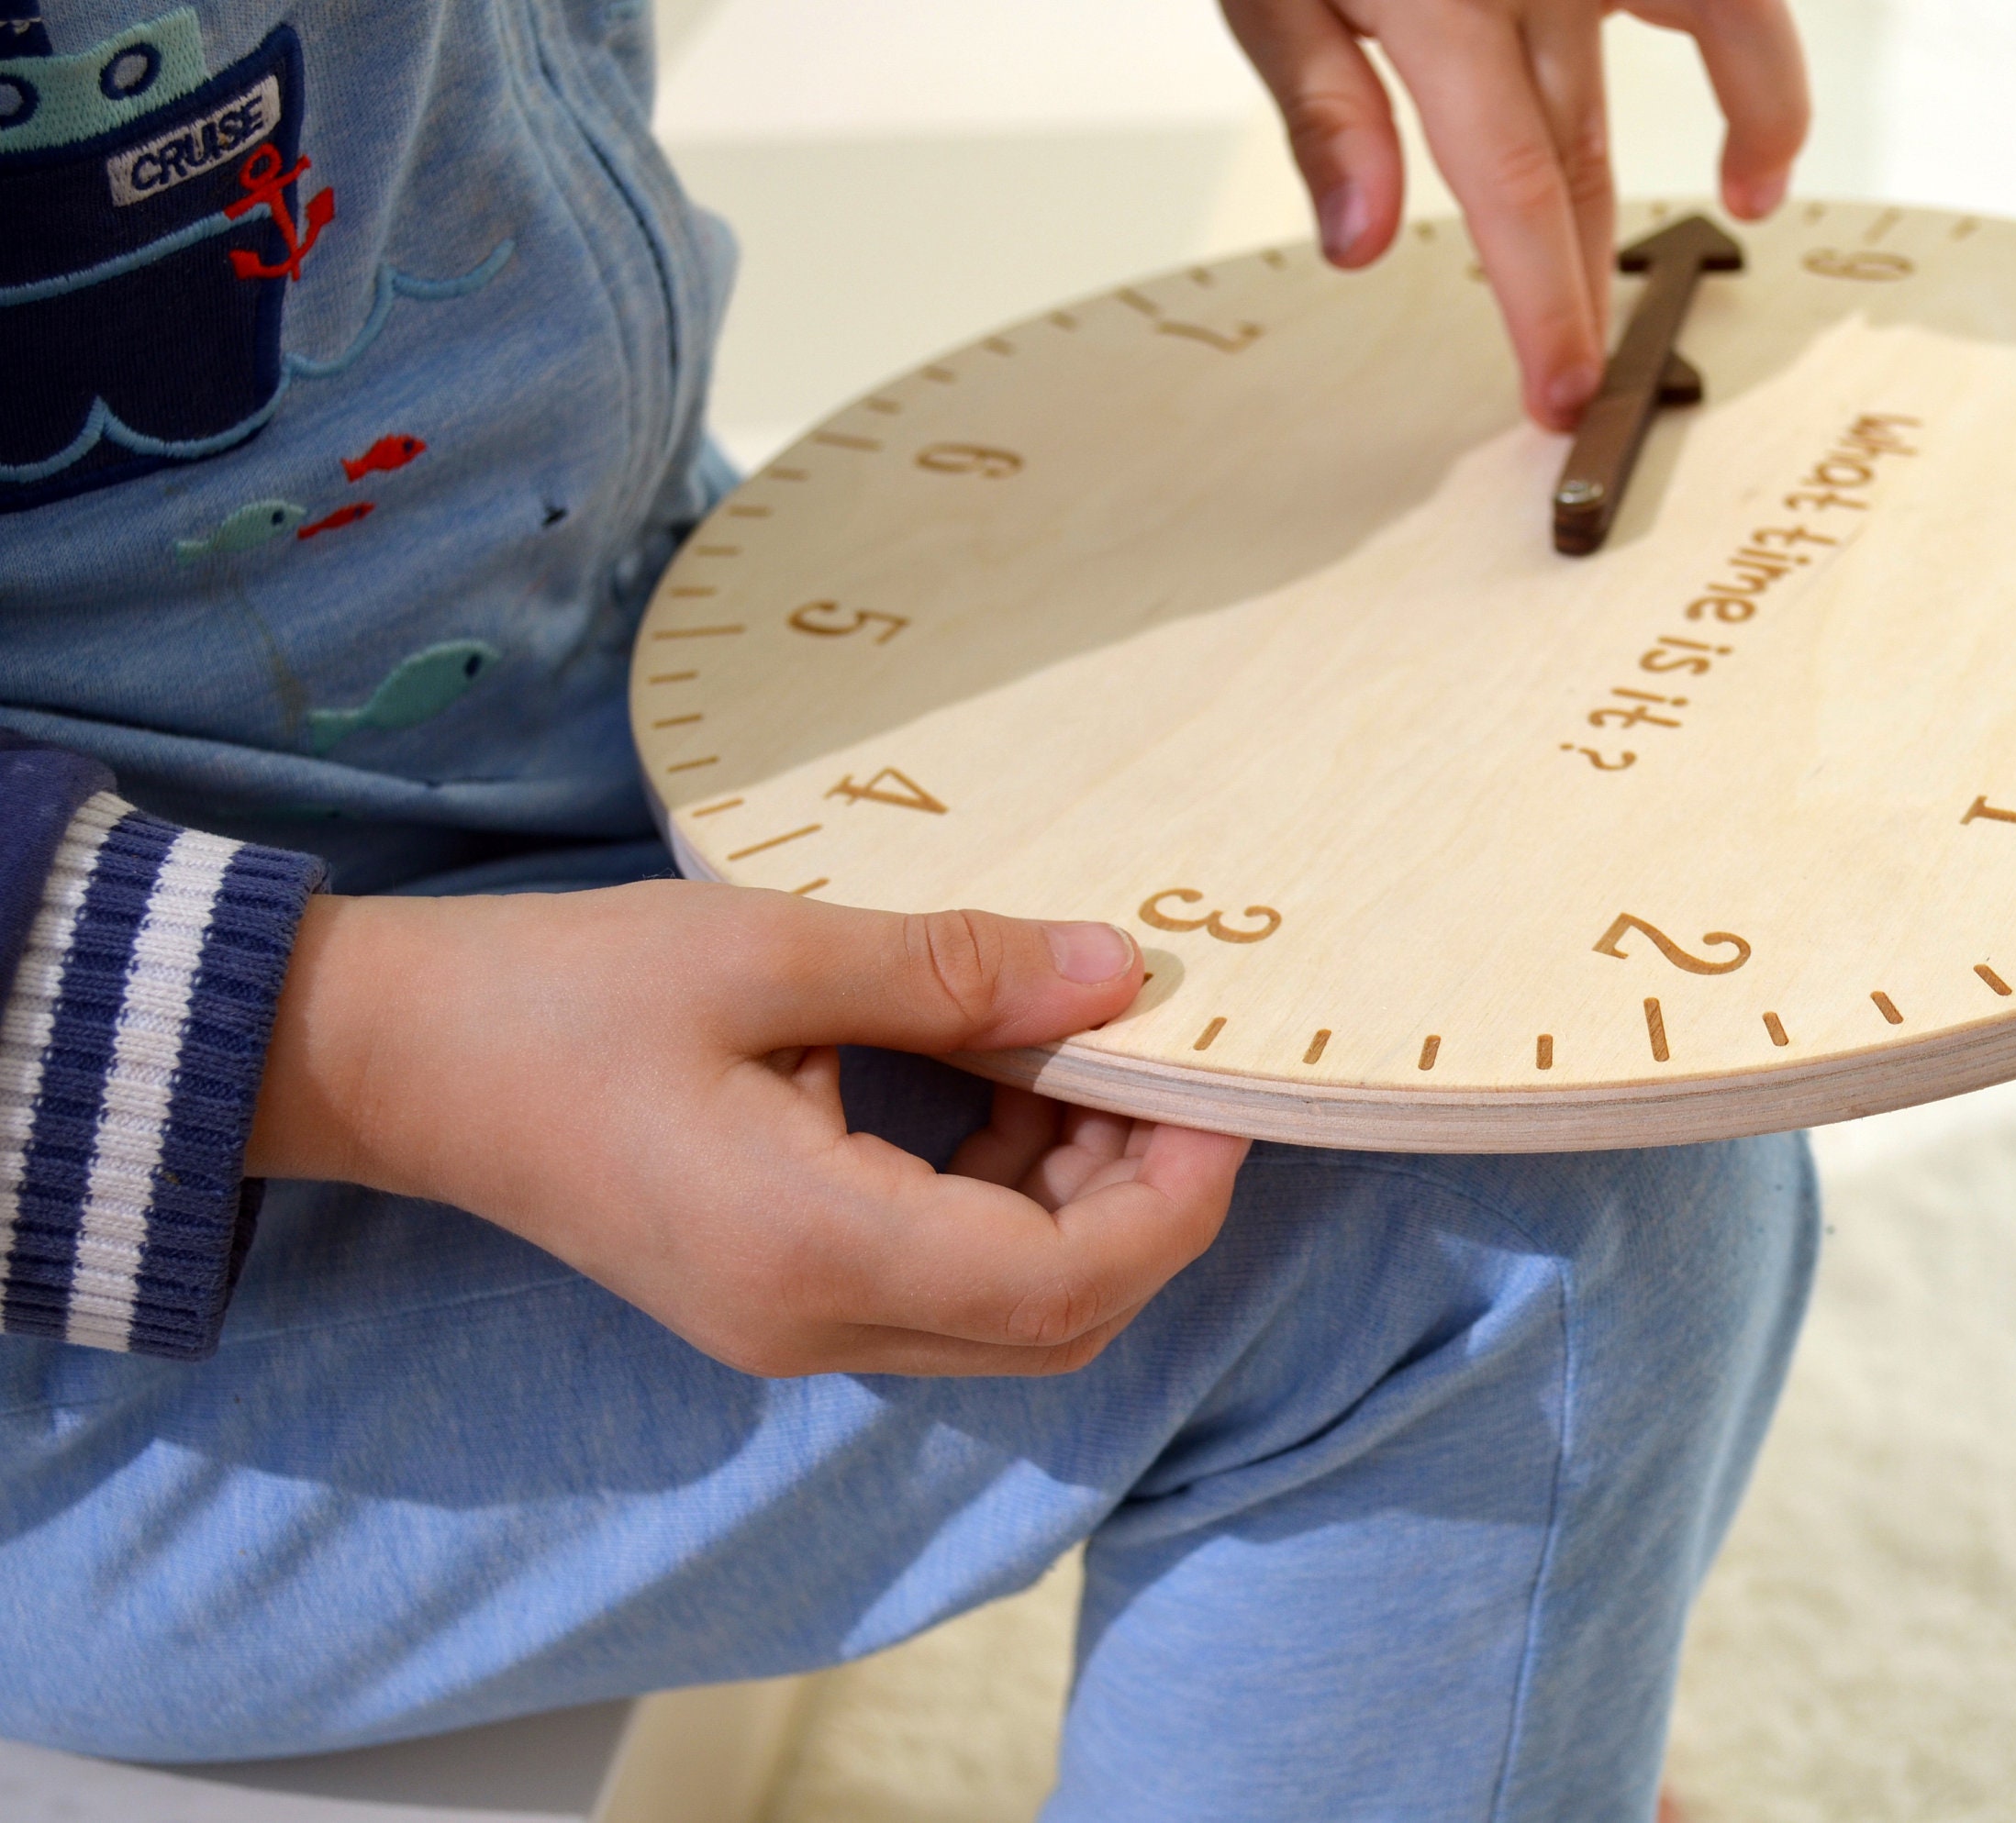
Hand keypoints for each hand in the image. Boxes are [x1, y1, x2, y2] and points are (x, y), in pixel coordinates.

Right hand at [248, 884, 1248, 1377]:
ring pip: (1009, 1310)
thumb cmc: (557, 996)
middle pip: (1059, 1320)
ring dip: (1079, 1197)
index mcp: (815, 1251)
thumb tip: (1117, 968)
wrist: (393, 1061)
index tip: (1216, 1087)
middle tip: (1163, 1061)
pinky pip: (942, 1281)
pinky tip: (1005, 1081)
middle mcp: (815, 1325)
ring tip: (1078, 1050)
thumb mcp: (769, 951)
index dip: (1174, 1196)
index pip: (1066, 1282)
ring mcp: (792, 1327)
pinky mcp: (777, 1297)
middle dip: (1144, 1200)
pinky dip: (1007, 1197)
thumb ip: (954, 969)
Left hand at [1221, 0, 1807, 429]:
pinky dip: (1749, 38)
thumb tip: (1363, 249)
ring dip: (1739, 121)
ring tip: (1748, 192)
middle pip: (1586, 141)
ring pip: (1715, 30)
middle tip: (1584, 366)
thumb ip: (1320, 107)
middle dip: (1582, 263)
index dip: (1542, 301)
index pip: (1512, 181)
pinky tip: (1748, 90)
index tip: (1558, 398)